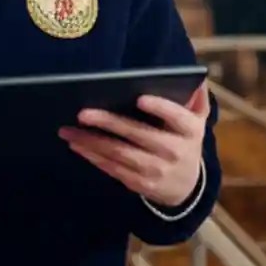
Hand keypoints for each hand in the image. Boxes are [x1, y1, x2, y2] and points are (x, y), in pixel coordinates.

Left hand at [59, 83, 209, 207]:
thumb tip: (195, 78)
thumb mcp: (197, 122)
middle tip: (83, 113)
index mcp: (189, 131)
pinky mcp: (140, 183)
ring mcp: (156, 170)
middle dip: (108, 123)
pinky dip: (93, 156)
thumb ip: (196, 100)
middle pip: (138, 134)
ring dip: (91, 141)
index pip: (176, 117)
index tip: (140, 98)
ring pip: (119, 153)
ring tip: (68, 130)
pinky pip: (113, 168)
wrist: (186, 187)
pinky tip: (77, 145)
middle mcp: (173, 151)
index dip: (160, 108)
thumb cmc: (185, 142)